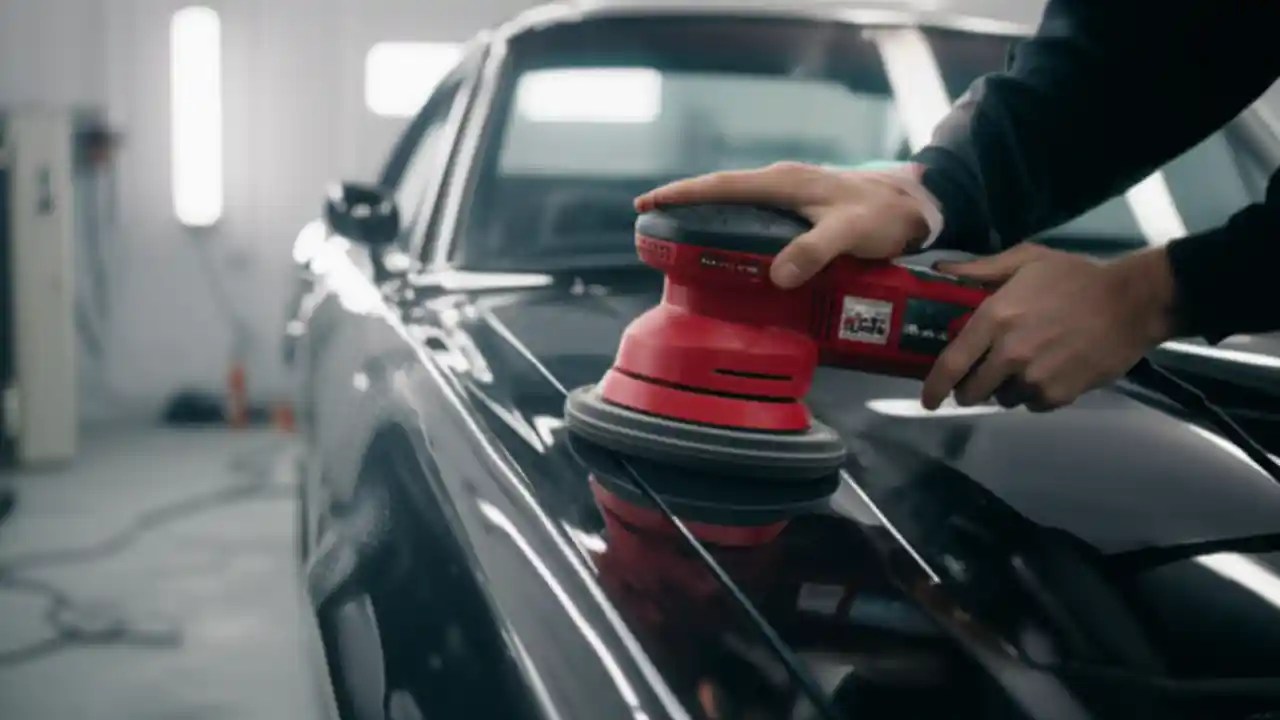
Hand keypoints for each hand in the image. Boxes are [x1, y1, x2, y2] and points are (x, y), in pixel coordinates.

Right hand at [635, 162, 932, 287]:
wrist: (917, 204)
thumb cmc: (883, 215)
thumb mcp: (850, 233)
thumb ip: (815, 251)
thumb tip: (777, 275)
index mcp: (783, 183)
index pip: (719, 186)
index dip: (680, 195)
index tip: (647, 204)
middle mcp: (781, 183)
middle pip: (720, 192)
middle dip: (685, 206)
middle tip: (655, 227)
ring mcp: (791, 193)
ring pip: (738, 203)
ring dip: (709, 217)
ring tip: (684, 241)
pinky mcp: (802, 206)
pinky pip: (757, 215)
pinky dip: (735, 225)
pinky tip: (733, 248)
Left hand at [922, 244, 1178, 411]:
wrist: (1132, 303)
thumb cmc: (1076, 277)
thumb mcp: (1026, 260)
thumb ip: (980, 269)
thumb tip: (942, 270)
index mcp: (995, 319)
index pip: (951, 364)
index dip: (934, 386)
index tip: (928, 399)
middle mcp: (1009, 353)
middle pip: (972, 391)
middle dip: (970, 389)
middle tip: (981, 376)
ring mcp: (1034, 378)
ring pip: (1003, 398)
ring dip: (1005, 388)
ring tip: (1023, 366)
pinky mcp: (1059, 395)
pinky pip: (1032, 404)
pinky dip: (1034, 394)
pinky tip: (1048, 372)